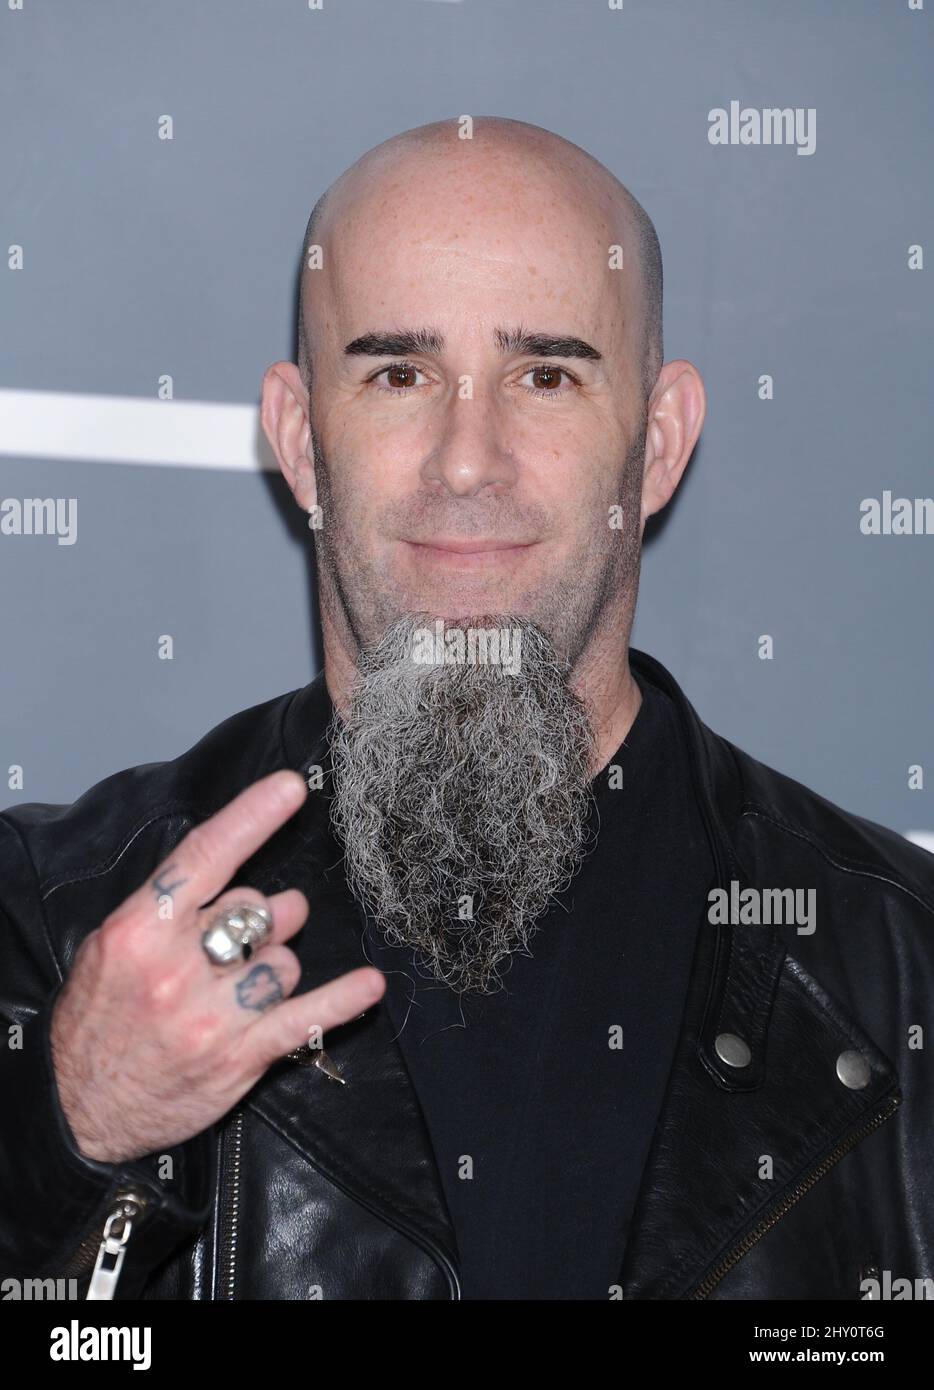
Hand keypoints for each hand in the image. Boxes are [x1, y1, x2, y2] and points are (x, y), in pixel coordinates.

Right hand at [49, 770, 384, 1163]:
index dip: (252, 818)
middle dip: (261, 918)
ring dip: (274, 967)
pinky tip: (369, 985)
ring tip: (242, 988)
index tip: (291, 788)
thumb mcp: (112, 949)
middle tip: (239, 939)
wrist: (75, 1109)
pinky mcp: (238, 1058)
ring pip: (283, 960)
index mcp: (140, 931)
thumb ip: (174, 910)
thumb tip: (243, 883)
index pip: (205, 858)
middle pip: (257, 911)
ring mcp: (211, 1015)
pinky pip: (303, 1018)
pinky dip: (341, 1000)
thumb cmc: (97, 1020)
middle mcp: (176, 969)